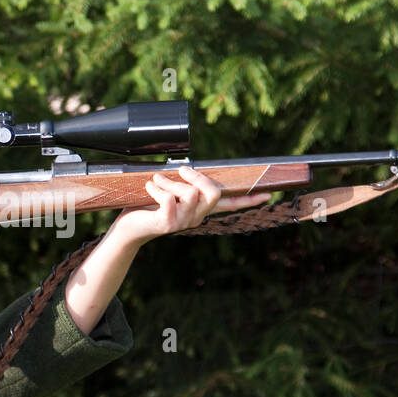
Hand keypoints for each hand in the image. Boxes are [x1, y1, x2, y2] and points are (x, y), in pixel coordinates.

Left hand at [108, 166, 270, 245]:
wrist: (129, 228)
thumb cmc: (148, 207)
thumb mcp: (172, 192)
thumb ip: (185, 184)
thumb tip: (190, 168)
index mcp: (201, 210)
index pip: (230, 205)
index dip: (249, 200)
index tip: (268, 195)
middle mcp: (196, 218)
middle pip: (213, 193)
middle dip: (198, 176)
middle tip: (181, 169)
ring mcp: (183, 223)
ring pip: (189, 193)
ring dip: (169, 181)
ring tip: (155, 180)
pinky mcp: (166, 224)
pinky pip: (169, 200)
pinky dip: (157, 189)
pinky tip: (148, 189)